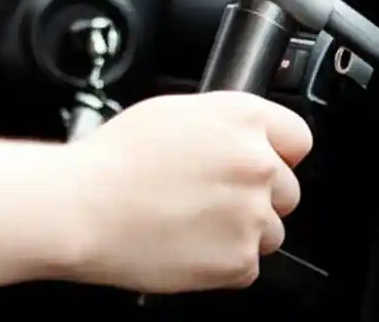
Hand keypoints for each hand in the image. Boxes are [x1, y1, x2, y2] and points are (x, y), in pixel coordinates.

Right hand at [59, 92, 312, 292]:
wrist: (81, 209)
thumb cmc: (112, 160)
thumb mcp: (172, 112)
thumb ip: (221, 122)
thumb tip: (239, 136)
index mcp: (242, 118)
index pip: (298, 138)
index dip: (277, 153)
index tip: (262, 164)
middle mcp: (256, 163)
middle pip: (286, 189)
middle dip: (256, 197)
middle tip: (209, 199)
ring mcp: (251, 214)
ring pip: (270, 231)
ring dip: (240, 231)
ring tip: (191, 223)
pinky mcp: (238, 260)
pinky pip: (247, 266)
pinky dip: (221, 262)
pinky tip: (186, 244)